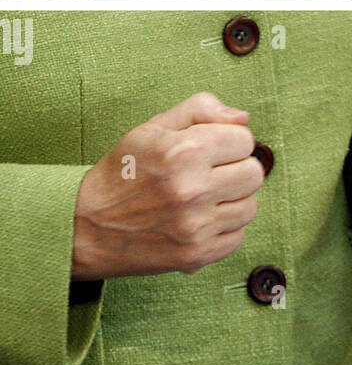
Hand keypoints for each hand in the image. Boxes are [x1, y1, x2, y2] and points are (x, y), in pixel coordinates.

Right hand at [72, 92, 263, 279]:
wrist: (85, 227)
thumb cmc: (122, 172)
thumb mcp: (153, 128)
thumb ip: (201, 109)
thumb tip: (243, 119)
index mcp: (184, 151)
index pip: (245, 140)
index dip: (228, 142)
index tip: (209, 150)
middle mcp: (192, 190)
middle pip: (254, 173)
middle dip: (235, 169)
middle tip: (209, 174)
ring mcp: (195, 226)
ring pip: (250, 206)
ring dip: (232, 200)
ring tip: (204, 198)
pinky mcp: (195, 255)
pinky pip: (238, 237)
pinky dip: (224, 229)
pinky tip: (200, 220)